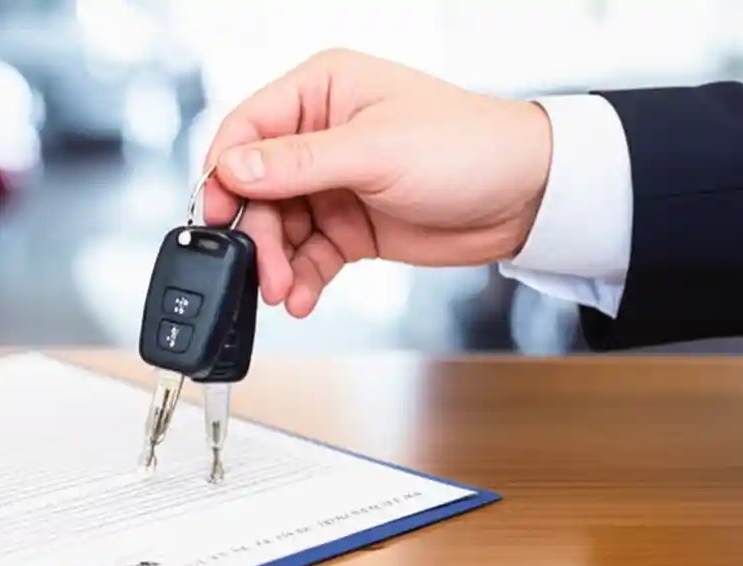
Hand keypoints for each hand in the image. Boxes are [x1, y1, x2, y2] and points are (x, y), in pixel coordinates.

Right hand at [203, 49, 551, 317]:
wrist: (526, 197)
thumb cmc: (468, 147)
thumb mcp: (375, 151)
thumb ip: (297, 164)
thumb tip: (233, 170)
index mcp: (321, 91)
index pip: (246, 128)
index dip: (224, 174)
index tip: (216, 215)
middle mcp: (319, 134)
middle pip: (257, 188)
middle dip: (256, 235)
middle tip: (264, 271)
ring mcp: (332, 182)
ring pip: (278, 228)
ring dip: (276, 264)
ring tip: (286, 291)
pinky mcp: (348, 225)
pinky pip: (307, 254)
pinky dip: (301, 278)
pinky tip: (303, 297)